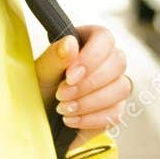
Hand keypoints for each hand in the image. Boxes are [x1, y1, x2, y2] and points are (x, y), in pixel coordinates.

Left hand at [34, 24, 130, 153]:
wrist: (37, 119)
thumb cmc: (37, 90)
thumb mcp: (40, 73)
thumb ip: (54, 57)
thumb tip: (70, 43)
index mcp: (86, 42)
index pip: (104, 38)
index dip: (91, 57)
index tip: (70, 75)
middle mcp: (105, 60)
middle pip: (118, 62)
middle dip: (89, 83)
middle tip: (61, 94)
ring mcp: (113, 85)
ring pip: (121, 88)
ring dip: (90, 102)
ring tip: (63, 109)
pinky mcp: (114, 109)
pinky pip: (116, 113)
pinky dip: (91, 119)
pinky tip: (71, 120)